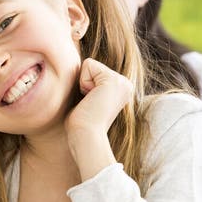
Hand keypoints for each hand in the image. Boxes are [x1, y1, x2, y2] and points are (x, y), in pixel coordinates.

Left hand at [65, 59, 133, 180]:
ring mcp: (122, 82)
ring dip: (83, 84)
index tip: (90, 105)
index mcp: (121, 90)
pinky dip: (83, 82)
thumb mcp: (88, 102)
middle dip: (83, 84)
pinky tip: (90, 99)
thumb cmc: (81, 126)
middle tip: (90, 105)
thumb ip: (88, 88)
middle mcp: (125, 84)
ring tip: (91, 103)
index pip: (93, 71)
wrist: (86, 137)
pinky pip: (88, 65)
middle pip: (91, 66)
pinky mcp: (113, 80)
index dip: (84, 86)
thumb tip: (76, 78)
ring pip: (89, 65)